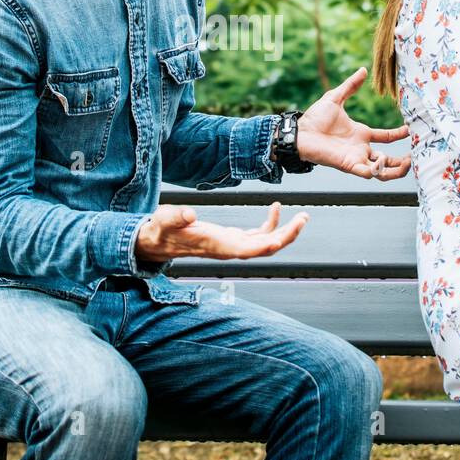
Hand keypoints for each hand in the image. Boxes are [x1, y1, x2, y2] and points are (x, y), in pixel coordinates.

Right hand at [134, 202, 308, 261]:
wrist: (155, 241)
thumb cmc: (161, 231)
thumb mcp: (164, 220)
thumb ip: (176, 216)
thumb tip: (189, 212)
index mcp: (218, 246)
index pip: (251, 250)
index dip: (272, 243)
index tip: (289, 232)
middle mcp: (229, 249)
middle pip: (266, 248)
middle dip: (287, 236)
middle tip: (304, 218)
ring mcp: (232, 245)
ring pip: (266, 243)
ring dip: (285, 231)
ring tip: (301, 216)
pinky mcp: (231, 238)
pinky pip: (258, 235)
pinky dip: (270, 223)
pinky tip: (275, 208)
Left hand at [294, 66, 411, 179]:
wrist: (300, 132)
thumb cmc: (314, 118)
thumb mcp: (335, 98)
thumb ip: (350, 86)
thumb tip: (363, 70)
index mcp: (361, 134)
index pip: (386, 137)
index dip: (399, 134)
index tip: (412, 129)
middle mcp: (361, 148)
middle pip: (388, 160)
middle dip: (402, 162)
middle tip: (415, 157)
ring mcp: (356, 158)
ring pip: (382, 171)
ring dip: (395, 170)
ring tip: (407, 164)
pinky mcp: (349, 165)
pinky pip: (367, 173)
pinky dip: (376, 170)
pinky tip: (381, 162)